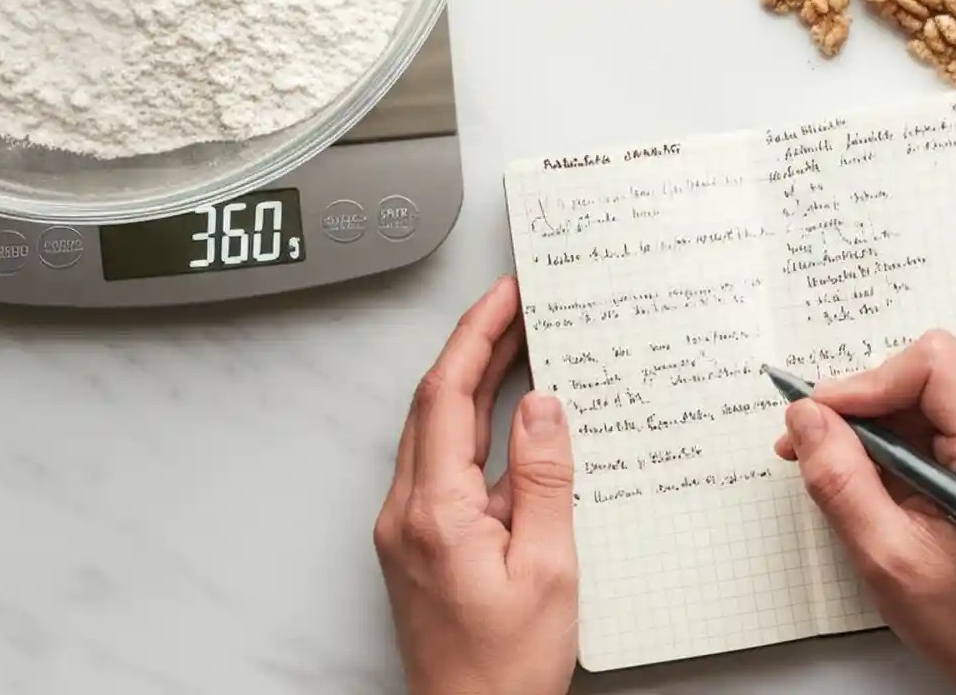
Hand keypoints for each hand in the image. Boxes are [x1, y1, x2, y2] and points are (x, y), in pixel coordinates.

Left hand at [374, 276, 577, 694]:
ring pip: (437, 432)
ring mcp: (407, 527)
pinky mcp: (419, 542)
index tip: (505, 297)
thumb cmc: (505, 666)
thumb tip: (542, 407)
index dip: (476, 335)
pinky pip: (445, 465)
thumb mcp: (548, 569)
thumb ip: (544, 481)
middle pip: (435, 404)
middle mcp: (407, 512)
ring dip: (474, 385)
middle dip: (476, 347)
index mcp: (435, 512)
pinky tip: (513, 424)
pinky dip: (476, 430)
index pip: (446, 395)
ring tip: (520, 348)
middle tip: (518, 309)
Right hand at [776, 331, 955, 694]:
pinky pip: (927, 416)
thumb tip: (805, 416)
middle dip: (856, 407)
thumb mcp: (886, 556)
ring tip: (833, 471)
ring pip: (917, 394)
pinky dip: (887, 439)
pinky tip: (866, 478)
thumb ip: (841, 480)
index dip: (866, 383)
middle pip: (919, 376)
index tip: (819, 420)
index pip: (932, 365)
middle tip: (807, 450)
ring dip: (867, 426)